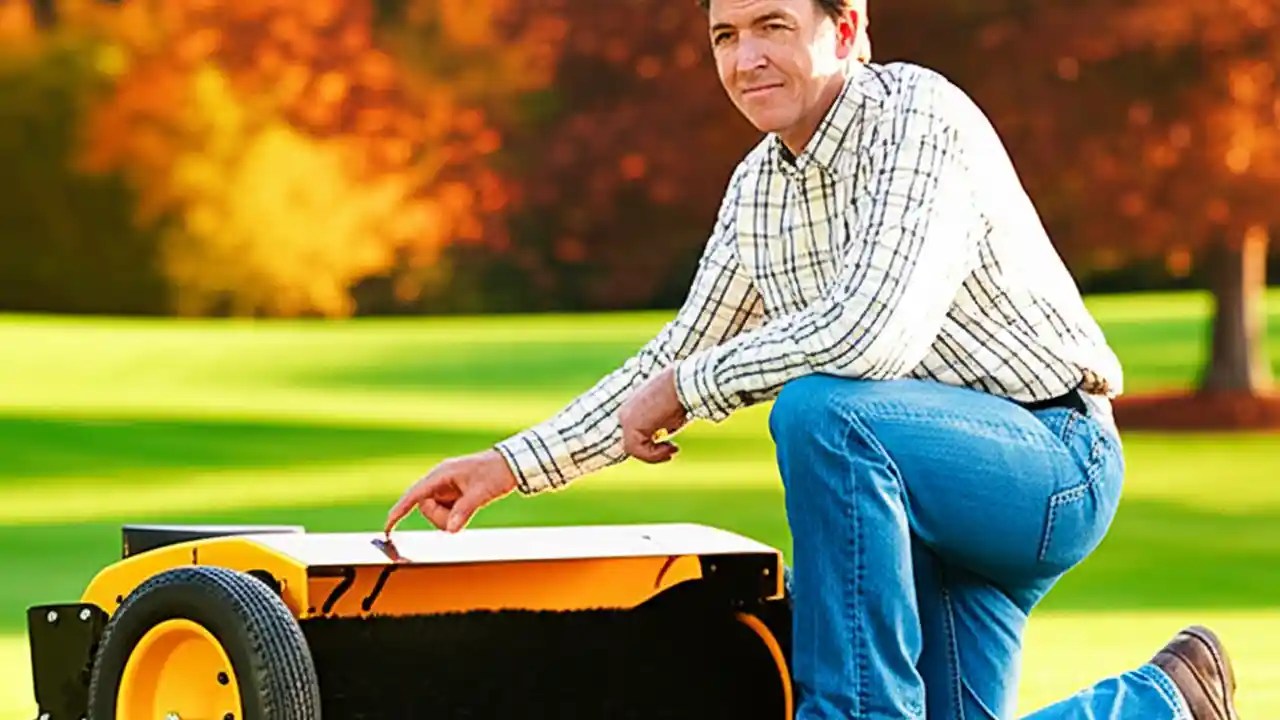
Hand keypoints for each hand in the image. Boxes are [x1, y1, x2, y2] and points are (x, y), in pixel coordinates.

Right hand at [384, 449, 516, 534]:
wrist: (512, 463)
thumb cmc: (496, 471)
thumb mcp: (481, 492)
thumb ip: (464, 510)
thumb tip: (451, 529)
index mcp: (441, 475)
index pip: (414, 495)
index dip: (399, 512)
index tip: (388, 527)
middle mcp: (440, 480)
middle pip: (425, 508)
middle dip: (441, 517)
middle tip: (462, 514)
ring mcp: (446, 487)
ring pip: (436, 512)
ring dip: (450, 517)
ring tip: (470, 505)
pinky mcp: (453, 493)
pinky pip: (446, 511)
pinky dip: (456, 515)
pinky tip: (470, 505)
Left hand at [619, 367, 688, 462]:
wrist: (683, 384)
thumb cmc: (681, 395)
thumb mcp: (668, 414)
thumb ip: (660, 425)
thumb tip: (663, 435)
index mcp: (633, 408)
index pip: (635, 434)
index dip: (651, 445)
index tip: (669, 446)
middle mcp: (625, 413)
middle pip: (632, 443)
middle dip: (651, 452)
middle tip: (671, 453)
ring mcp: (626, 419)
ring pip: (633, 449)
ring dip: (655, 455)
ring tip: (673, 450)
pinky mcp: (630, 426)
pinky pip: (638, 450)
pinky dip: (655, 455)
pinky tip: (672, 448)